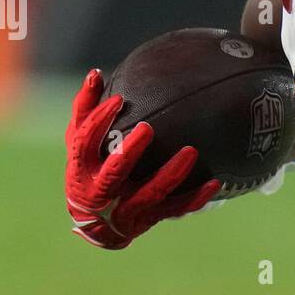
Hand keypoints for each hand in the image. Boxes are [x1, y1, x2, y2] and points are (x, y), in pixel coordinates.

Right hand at [64, 68, 219, 248]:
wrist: (98, 221)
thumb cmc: (89, 168)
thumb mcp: (79, 141)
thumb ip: (85, 109)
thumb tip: (95, 73)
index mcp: (82, 169)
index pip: (85, 143)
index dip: (99, 121)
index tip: (118, 99)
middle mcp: (102, 192)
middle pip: (115, 173)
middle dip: (129, 152)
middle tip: (147, 128)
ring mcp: (127, 208)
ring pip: (151, 193)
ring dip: (171, 174)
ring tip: (191, 151)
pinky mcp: (150, 218)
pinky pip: (175, 209)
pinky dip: (195, 198)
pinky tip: (214, 182)